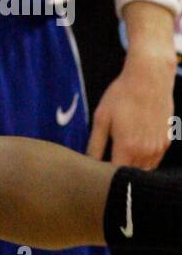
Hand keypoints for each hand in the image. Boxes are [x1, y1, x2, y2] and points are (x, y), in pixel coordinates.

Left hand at [87, 48, 175, 168]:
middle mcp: (146, 152)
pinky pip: (155, 160)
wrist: (149, 78)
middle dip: (118, 173)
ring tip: (121, 155)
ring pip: (145, 170)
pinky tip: (135, 147)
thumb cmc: (121, 95)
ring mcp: (158, 148)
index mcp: (127, 147)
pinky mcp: (166, 142)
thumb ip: (95, 144)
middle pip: (130, 175)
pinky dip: (145, 160)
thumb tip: (88, 162)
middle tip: (107, 162)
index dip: (104, 175)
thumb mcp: (101, 117)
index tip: (96, 171)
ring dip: (133, 168)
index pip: (114, 174)